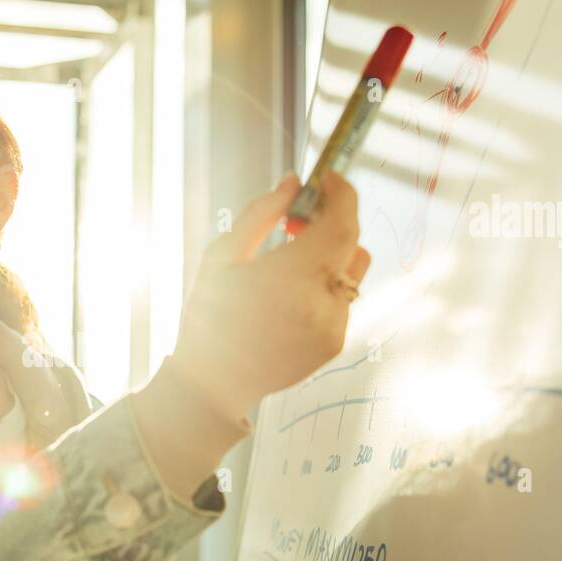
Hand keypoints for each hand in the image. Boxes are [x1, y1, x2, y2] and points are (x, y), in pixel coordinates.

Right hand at [170, 170, 369, 423]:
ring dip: (333, 252)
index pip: (341, 223)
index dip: (341, 193)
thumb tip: (292, 182)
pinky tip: (290, 293)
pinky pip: (343, 298)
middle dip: (333, 218)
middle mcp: (320, 302)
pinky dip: (325, 284)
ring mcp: (332, 326)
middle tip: (299, 216)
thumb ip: (261, 213)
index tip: (327, 178)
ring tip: (293, 257)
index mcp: (289, 276)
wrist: (212, 382)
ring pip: (353, 270)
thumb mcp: (222, 256)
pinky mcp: (334, 342)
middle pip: (352, 242)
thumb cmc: (208, 317)